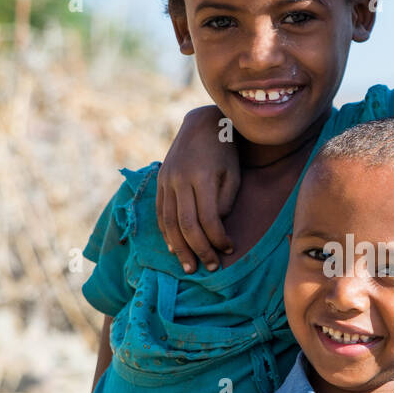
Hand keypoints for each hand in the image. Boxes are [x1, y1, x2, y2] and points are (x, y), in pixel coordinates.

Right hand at [156, 106, 239, 271]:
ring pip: (169, 222)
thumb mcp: (233, 174)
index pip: (208, 219)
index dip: (218, 238)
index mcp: (201, 177)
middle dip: (199, 250)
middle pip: (186, 225)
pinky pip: (160, 213)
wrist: (201, 124)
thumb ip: (225, 201)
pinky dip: (167, 233)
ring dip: (180, 248)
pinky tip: (175, 248)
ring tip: (189, 267)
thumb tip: (216, 228)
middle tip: (210, 268)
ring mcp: (166, 180)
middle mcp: (179, 180)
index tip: (230, 249)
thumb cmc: (225, 151)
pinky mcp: (160, 181)